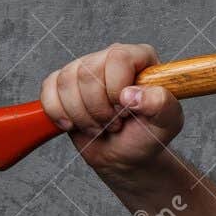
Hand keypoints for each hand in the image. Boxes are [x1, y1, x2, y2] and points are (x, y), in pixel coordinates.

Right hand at [39, 42, 183, 178]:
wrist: (126, 157)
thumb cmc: (147, 136)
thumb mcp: (167, 123)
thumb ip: (161, 104)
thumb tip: (132, 94)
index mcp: (139, 58)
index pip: (117, 58)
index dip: (116, 90)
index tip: (126, 111)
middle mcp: (110, 57)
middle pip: (86, 73)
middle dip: (98, 110)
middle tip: (114, 123)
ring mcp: (84, 69)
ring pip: (65, 83)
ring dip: (81, 116)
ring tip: (100, 126)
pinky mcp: (62, 84)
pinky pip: (48, 91)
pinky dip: (58, 114)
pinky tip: (75, 124)